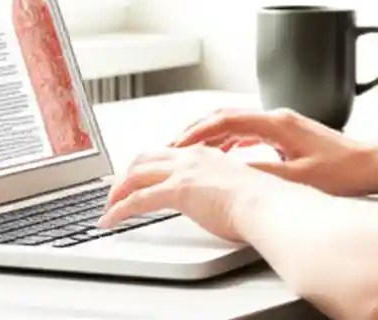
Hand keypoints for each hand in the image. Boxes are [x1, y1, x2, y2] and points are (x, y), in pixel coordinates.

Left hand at [99, 145, 281, 241]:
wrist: (269, 206)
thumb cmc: (262, 205)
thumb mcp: (236, 191)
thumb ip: (220, 192)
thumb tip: (215, 206)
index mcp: (206, 156)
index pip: (166, 156)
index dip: (147, 167)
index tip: (138, 179)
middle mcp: (191, 158)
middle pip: (144, 159)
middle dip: (126, 176)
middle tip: (116, 193)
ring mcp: (183, 172)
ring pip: (135, 176)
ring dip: (117, 193)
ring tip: (108, 209)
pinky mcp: (177, 190)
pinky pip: (137, 200)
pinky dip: (118, 210)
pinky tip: (110, 221)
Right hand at [170, 108, 377, 196]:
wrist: (372, 163)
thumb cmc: (344, 171)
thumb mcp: (298, 179)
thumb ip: (262, 174)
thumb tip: (230, 174)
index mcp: (277, 123)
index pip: (226, 120)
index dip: (198, 132)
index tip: (177, 144)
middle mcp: (276, 117)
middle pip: (225, 116)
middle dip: (196, 131)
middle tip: (172, 146)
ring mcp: (281, 123)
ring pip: (234, 122)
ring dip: (210, 135)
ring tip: (189, 151)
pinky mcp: (286, 133)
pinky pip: (247, 130)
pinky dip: (228, 139)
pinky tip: (222, 152)